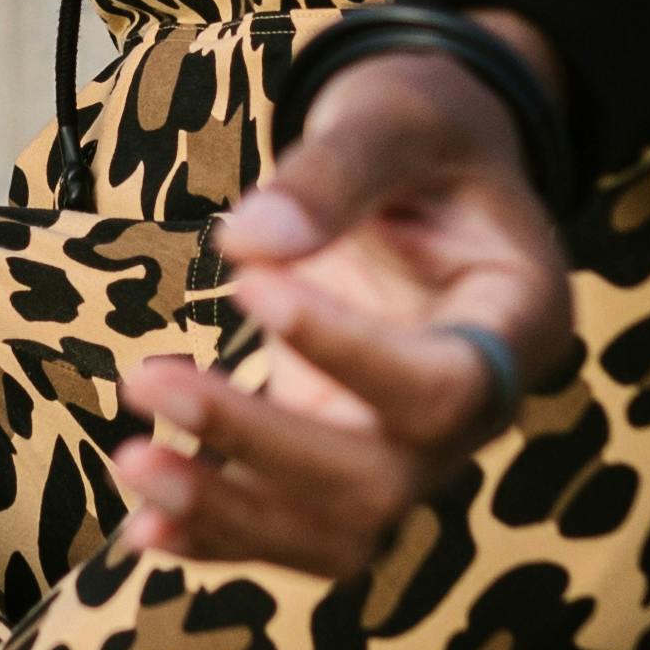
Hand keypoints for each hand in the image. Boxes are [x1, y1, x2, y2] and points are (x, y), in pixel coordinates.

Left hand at [112, 20, 580, 582]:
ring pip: (336, 532)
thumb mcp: (396, 116)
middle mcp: (474, 408)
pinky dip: (218, 533)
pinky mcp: (343, 455)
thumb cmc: (424, 130)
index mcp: (517, 320)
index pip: (446, 383)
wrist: (423, 168)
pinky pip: (291, 528)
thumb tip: (245, 244)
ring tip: (131, 463)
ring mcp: (408, 445)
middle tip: (147, 375)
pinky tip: (143, 524)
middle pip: (382, 481)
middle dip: (259, 445)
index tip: (247, 288)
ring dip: (230, 514)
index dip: (348, 356)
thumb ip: (336, 171)